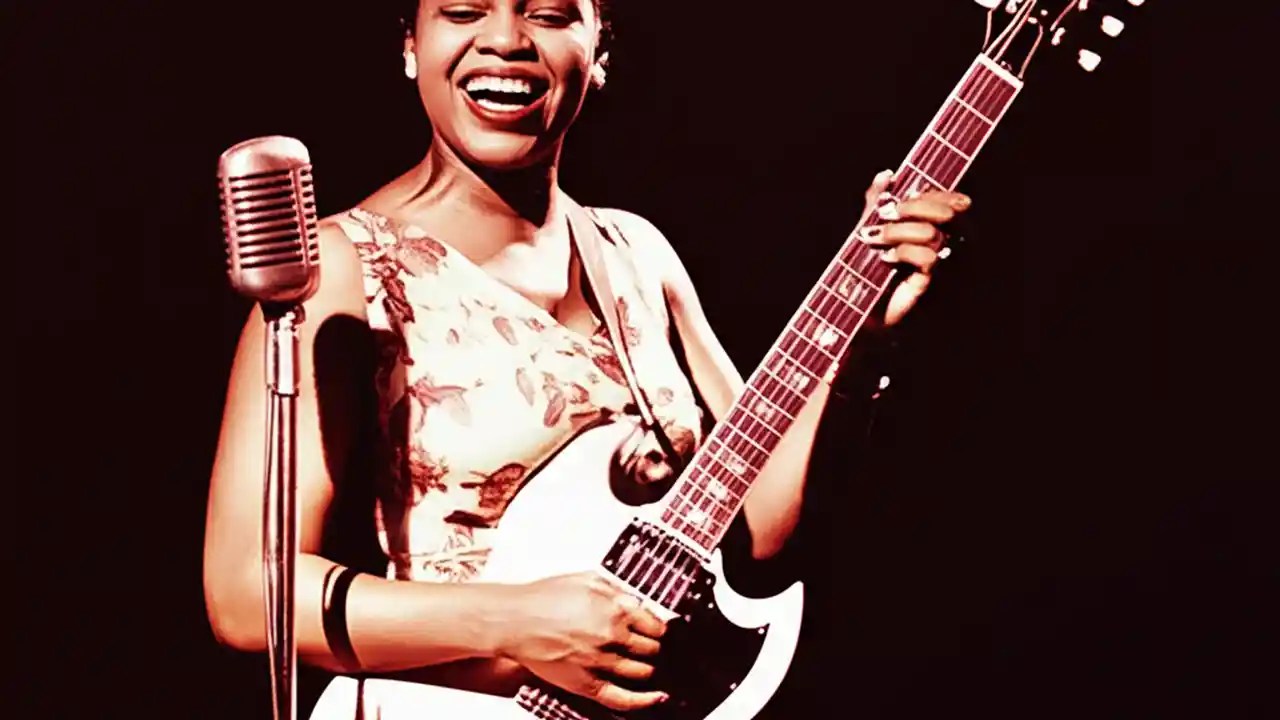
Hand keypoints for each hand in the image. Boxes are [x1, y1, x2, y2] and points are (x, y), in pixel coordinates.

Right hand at [497, 572, 668, 710]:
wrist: (513, 620)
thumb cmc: (543, 598)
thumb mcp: (586, 579)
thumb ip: (616, 590)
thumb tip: (638, 601)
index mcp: (614, 609)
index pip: (655, 624)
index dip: (659, 627)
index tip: (658, 630)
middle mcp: (611, 636)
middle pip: (652, 648)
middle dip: (653, 646)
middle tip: (649, 645)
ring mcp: (600, 662)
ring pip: (642, 671)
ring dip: (647, 667)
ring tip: (644, 663)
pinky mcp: (586, 683)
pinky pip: (622, 698)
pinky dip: (643, 700)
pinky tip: (655, 696)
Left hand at [857, 169, 971, 324]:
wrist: (856, 307)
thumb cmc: (865, 268)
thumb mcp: (868, 227)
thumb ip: (877, 201)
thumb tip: (887, 174)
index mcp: (932, 226)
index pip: (948, 199)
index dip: (930, 193)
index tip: (900, 198)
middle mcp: (942, 243)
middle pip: (947, 210)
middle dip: (912, 208)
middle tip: (885, 216)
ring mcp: (939, 263)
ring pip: (932, 232)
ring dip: (897, 231)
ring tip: (875, 240)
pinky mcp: (930, 282)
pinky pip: (928, 257)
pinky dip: (903, 252)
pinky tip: (886, 259)